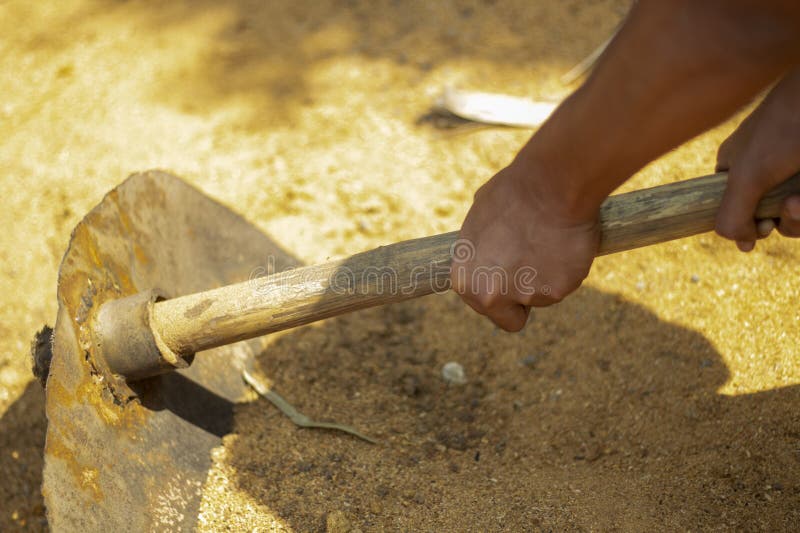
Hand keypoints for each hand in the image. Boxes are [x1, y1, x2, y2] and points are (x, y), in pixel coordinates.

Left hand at [450, 161, 599, 331]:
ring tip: (548, 240)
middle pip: (510, 317)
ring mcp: (523, 295)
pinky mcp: (556, 291)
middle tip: (533, 264)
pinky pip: (565, 285)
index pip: (483, 306)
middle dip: (521, 298)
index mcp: (465, 280)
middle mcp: (489, 295)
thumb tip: (487, 253)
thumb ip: (481, 250)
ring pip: (541, 298)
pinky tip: (563, 243)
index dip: (499, 294)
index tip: (510, 278)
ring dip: (546, 277)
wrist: (550, 184)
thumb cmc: (512, 193)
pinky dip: (567, 269)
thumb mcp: (479, 219)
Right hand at [716, 69, 799, 251]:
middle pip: (767, 216)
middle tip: (785, 209)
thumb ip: (731, 214)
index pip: (731, 210)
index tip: (757, 233)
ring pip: (793, 214)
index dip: (744, 227)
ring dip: (799, 217)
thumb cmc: (782, 129)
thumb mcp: (746, 176)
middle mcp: (764, 171)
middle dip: (779, 222)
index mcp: (734, 168)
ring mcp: (792, 174)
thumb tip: (742, 242)